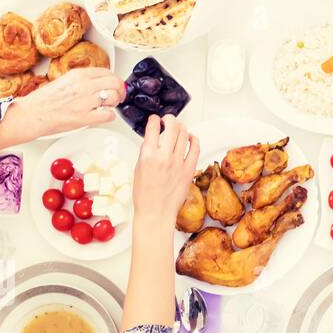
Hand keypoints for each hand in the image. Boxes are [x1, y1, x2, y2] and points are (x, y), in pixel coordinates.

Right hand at [0, 68, 125, 150]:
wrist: (29, 115)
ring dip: (114, 104)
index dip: (114, 80)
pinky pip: (108, 115)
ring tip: (106, 107)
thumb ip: (81, 81)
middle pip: (115, 83)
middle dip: (120, 91)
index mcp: (78, 75)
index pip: (107, 72)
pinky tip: (102, 116)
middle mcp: (84, 86)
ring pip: (114, 97)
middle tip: (118, 97)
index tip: (115, 86)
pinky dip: (109, 116)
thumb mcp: (63, 82)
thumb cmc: (42, 102)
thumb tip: (96, 84)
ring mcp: (85, 101)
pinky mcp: (84, 117)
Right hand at [132, 115, 198, 230]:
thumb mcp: (138, 169)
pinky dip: (193, 139)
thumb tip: (153, 140)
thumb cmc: (144, 195)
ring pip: (184, 134)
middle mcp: (163, 157)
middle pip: (172, 127)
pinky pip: (195, 147)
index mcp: (147, 156)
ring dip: (181, 127)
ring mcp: (178, 162)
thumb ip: (146, 153)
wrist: (155, 212)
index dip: (154, 120)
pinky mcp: (189, 169)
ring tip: (179, 128)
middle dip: (170, 119)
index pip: (152, 128)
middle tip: (168, 120)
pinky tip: (191, 138)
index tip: (155, 119)